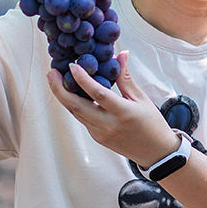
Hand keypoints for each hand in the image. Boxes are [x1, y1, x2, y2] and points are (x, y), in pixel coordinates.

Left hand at [46, 51, 179, 167]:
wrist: (155, 153)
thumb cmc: (152, 123)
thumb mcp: (142, 99)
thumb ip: (126, 78)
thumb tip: (120, 54)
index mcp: (123, 113)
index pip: (98, 94)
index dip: (83, 79)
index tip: (72, 65)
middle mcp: (108, 125)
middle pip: (77, 107)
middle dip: (60, 89)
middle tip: (51, 73)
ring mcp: (100, 134)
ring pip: (76, 113)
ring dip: (63, 96)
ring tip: (55, 79)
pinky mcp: (97, 138)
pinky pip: (82, 118)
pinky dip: (74, 104)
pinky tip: (70, 92)